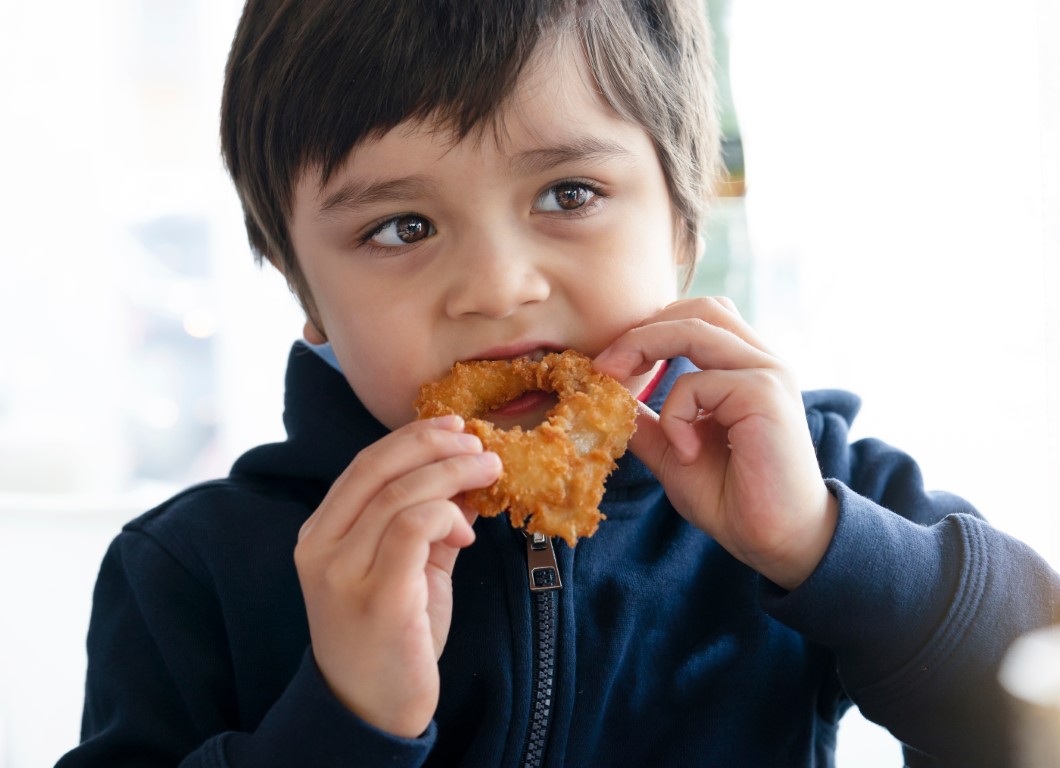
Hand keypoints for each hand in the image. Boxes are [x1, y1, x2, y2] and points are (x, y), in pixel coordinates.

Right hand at [294, 415, 501, 736]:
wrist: (372, 710)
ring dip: (453, 475)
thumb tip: (466, 476)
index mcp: (319, 534)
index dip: (412, 437)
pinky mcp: (378, 598)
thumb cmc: (391, 637)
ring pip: (400, 495)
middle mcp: (320, 548)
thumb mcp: (406, 569)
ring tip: (489, 474)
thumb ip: (426, 522)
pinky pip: (413, 529)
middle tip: (480, 446)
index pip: (365, 465)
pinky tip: (467, 533)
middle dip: (436, 446)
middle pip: (379, 469)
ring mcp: (343, 573)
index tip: (453, 426)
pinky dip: (447, 516)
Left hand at [594, 297, 836, 589]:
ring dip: (644, 349)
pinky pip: (698, 382)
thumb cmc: (734, 497)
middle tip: (604, 365)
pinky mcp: (765, 393)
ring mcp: (767, 372)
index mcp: (744, 367)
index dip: (648, 330)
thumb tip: (606, 398)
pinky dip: (676, 413)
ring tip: (617, 383)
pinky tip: (687, 451)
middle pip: (696, 309)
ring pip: (694, 327)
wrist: (777, 540)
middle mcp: (761, 360)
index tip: (606, 364)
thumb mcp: (674, 451)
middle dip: (641, 330)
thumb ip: (647, 420)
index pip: (695, 318)